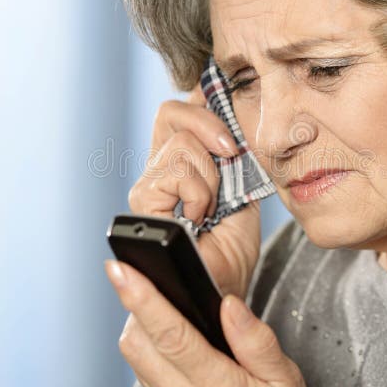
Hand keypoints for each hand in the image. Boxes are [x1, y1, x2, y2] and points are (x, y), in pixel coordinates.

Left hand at [105, 259, 315, 386]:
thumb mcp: (287, 384)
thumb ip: (258, 342)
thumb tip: (229, 303)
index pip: (170, 333)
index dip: (141, 297)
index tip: (122, 269)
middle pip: (138, 342)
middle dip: (134, 304)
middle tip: (140, 273)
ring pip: (135, 357)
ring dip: (139, 324)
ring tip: (157, 300)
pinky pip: (144, 373)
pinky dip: (148, 347)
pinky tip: (167, 335)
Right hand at [128, 85, 262, 298]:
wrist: (221, 285)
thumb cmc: (232, 248)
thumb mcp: (244, 190)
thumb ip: (233, 154)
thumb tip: (229, 108)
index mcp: (183, 163)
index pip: (180, 110)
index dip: (202, 101)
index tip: (227, 113)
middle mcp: (160, 169)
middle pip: (170, 112)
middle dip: (209, 128)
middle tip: (228, 157)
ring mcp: (148, 184)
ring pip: (181, 142)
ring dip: (209, 176)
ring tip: (210, 209)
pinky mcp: (141, 201)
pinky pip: (175, 171)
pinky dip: (198, 192)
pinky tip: (198, 216)